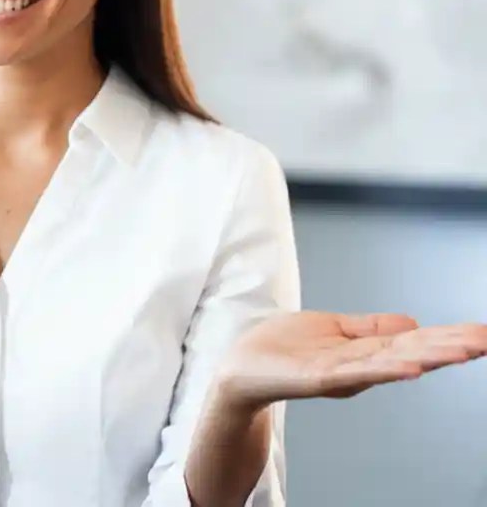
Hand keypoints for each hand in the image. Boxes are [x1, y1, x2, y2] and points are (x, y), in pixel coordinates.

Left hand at [214, 311, 486, 410]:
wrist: (239, 367)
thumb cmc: (282, 348)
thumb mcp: (334, 329)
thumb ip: (370, 328)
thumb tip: (412, 323)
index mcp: (366, 351)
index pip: (415, 343)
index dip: (448, 338)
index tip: (483, 333)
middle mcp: (360, 366)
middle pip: (413, 354)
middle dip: (451, 347)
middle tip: (486, 341)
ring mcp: (342, 374)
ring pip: (392, 364)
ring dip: (429, 357)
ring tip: (463, 350)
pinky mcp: (317, 378)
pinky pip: (355, 374)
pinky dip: (383, 370)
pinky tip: (410, 367)